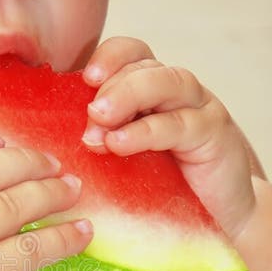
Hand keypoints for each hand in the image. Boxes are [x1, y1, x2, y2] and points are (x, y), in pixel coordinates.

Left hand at [81, 37, 255, 239]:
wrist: (219, 218)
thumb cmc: (165, 187)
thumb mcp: (126, 157)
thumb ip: (101, 137)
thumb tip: (52, 135)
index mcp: (152, 89)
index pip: (131, 53)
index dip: (109, 57)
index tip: (85, 77)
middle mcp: (177, 91)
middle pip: (144, 65)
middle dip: (113, 85)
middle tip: (90, 113)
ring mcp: (200, 108)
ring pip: (167, 82)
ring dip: (129, 96)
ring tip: (100, 119)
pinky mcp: (215, 133)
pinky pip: (180, 122)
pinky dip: (147, 130)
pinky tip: (121, 143)